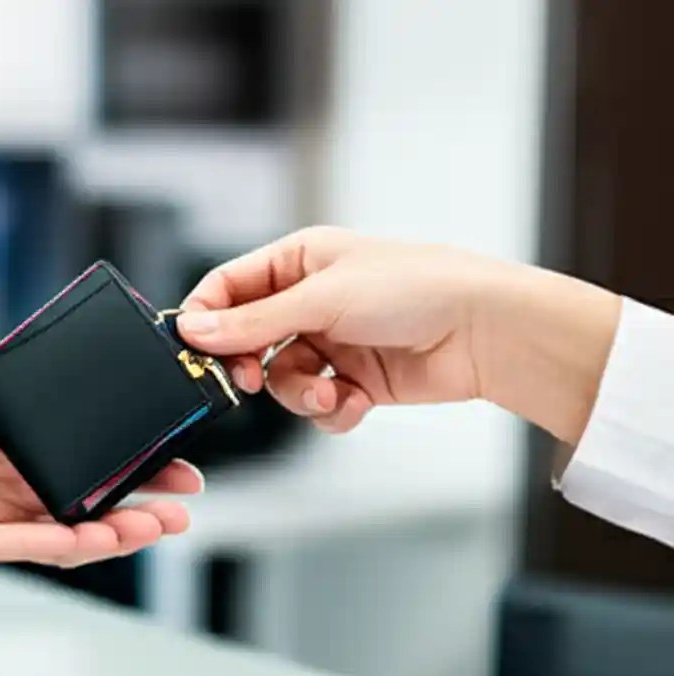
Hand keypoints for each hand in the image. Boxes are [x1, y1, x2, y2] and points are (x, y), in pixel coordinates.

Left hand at [0, 344, 201, 567]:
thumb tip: (89, 370)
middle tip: (182, 508)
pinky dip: (54, 544)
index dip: (142, 470)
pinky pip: (13, 545)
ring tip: (153, 527)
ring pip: (61, 535)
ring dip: (110, 535)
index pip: (97, 465)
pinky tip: (89, 537)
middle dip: (141, 510)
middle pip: (90, 508)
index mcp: (27, 447)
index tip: (184, 468)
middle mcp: (14, 487)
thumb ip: (30, 376)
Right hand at [176, 226, 620, 443]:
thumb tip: (194, 329)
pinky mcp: (355, 379)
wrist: (485, 331)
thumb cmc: (416, 288)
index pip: (228, 287)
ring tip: (329, 393)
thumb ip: (253, 321)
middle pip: (247, 340)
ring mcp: (331, 341)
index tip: (194, 350)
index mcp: (298, 261)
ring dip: (300, 394)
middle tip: (248, 380)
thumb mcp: (321, 298)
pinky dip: (332, 409)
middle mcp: (309, 300)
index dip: (206, 318)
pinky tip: (357, 401)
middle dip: (249, 365)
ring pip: (281, 379)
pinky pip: (318, 403)